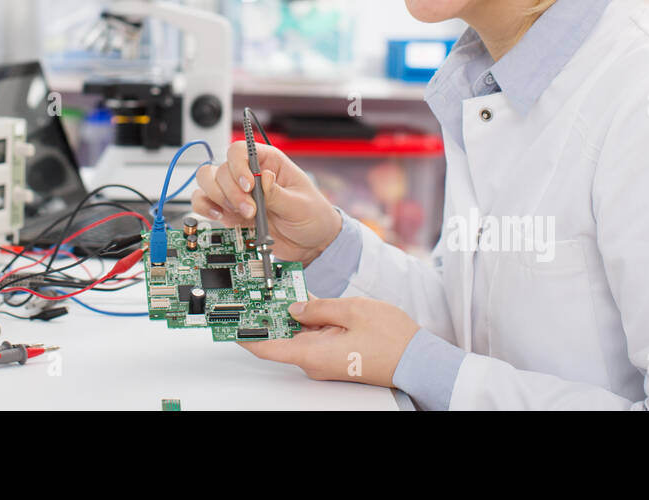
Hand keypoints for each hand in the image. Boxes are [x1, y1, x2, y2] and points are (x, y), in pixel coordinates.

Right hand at [190, 140, 341, 264]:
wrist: (310, 244)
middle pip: (221, 169)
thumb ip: (278, 193)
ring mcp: (236, 192)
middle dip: (232, 192)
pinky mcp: (229, 211)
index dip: (238, 166)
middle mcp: (248, 174)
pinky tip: (219, 215)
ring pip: (207, 181)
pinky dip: (205, 208)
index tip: (248, 186)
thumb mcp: (300, 204)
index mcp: (268, 162)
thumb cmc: (312, 216)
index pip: (240, 150)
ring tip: (243, 215)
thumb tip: (261, 178)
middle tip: (251, 210)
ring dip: (219, 199)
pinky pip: (204, 202)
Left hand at [241, 296, 420, 388]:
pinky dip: (307, 319)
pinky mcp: (335, 354)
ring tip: (278, 288)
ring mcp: (325, 359)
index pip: (266, 347)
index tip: (228, 320)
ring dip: (289, 314)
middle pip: (280, 337)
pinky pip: (314, 336)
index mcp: (312, 353)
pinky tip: (305, 300)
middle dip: (267, 314)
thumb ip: (318, 306)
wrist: (419, 360)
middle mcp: (314, 361)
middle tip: (254, 290)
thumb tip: (295, 305)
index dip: (243, 333)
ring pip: (298, 334)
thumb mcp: (352, 310)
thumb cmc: (392, 340)